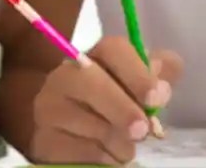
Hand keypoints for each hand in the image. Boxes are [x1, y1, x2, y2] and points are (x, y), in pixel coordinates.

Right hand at [28, 36, 182, 165]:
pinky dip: (102, 158)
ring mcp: (49, 106)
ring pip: (89, 124)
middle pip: (93, 83)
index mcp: (95, 56)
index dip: (137, 73)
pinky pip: (79, 150)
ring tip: (126, 147)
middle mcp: (65, 75)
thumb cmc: (116, 106)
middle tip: (143, 131)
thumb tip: (162, 85)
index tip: (156, 98)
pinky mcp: (43, 139)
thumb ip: (158, 78)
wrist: (73, 137)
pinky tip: (107, 156)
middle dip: (123, 110)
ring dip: (117, 142)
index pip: (113, 49)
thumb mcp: (140, 88)